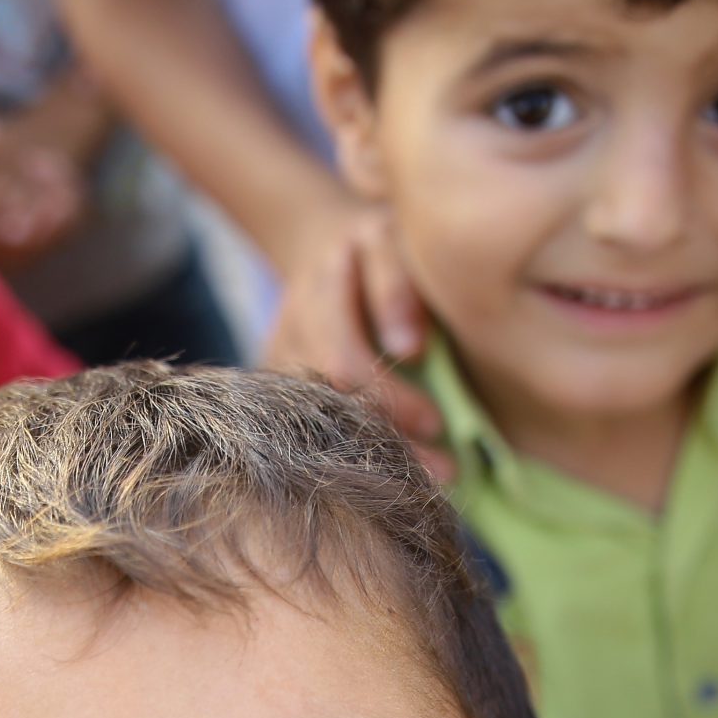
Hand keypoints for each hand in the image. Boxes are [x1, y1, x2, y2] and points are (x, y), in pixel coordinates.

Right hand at [258, 200, 446, 477]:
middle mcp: (294, 319)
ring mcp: (278, 350)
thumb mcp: (396, 241)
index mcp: (325, 281)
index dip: (390, 397)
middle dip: (388, 436)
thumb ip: (399, 285)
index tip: (436, 425)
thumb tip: (409, 350)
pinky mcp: (274, 374)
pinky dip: (344, 449)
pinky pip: (300, 422)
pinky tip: (384, 470)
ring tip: (423, 477)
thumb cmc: (381, 246)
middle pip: (330, 397)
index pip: (346, 359)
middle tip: (443, 469)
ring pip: (313, 416)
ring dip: (369, 453)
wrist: (321, 242)